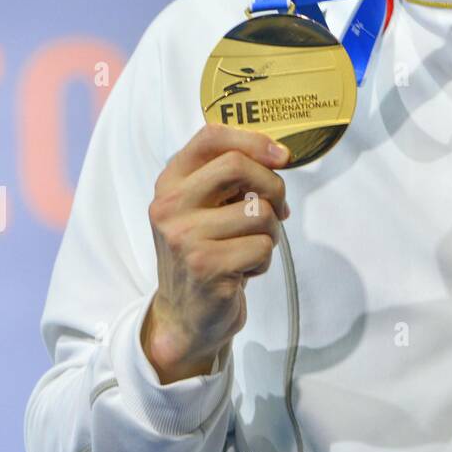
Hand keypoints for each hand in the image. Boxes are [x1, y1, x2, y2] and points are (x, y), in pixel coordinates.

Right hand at [142, 125, 291, 382]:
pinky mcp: (205, 266)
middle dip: (273, 185)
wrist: (186, 314)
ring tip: (250, 247)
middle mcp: (170, 206)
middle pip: (237, 166)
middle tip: (278, 208)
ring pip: (259, 211)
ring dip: (271, 232)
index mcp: (170, 183)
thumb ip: (232, 178)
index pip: (210, 137)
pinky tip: (243, 270)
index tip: (281, 156)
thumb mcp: (206, 207)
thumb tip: (279, 156)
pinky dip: (264, 260)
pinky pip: (263, 247)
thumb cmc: (207, 250)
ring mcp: (184, 237)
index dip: (253, 139)